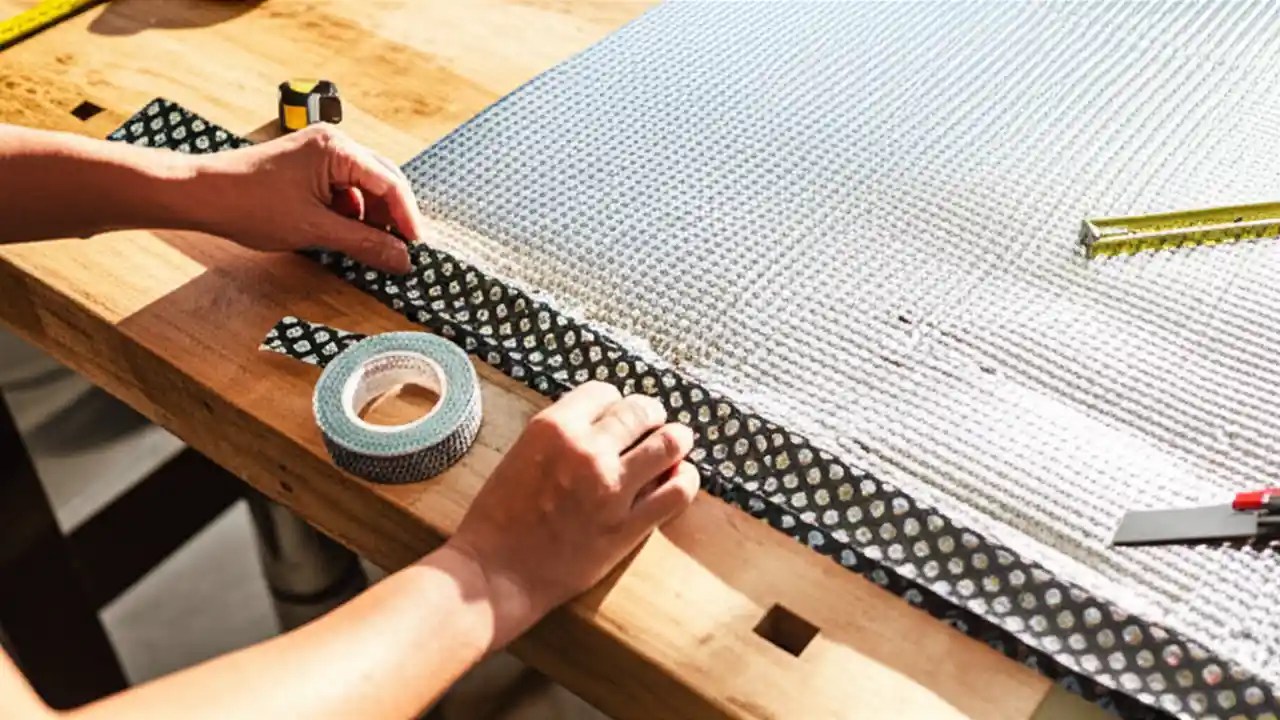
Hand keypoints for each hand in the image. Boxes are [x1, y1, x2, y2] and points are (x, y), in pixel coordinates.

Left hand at [189, 124, 424, 272]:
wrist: (200, 195)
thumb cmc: (249, 205)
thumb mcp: (314, 230)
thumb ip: (364, 244)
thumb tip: (402, 260)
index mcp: (337, 149)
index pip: (391, 183)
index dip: (407, 219)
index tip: (415, 249)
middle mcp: (333, 143)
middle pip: (382, 180)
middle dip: (392, 217)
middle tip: (400, 251)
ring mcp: (319, 153)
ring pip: (364, 187)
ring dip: (371, 217)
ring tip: (371, 247)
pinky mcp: (308, 166)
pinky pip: (343, 189)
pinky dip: (350, 213)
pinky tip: (344, 234)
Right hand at [447, 381, 699, 648]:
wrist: (496, 572)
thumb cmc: (499, 517)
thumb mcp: (521, 454)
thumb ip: (562, 436)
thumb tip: (602, 427)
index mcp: (554, 427)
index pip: (605, 392)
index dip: (614, 402)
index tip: (617, 415)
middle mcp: (587, 450)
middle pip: (641, 411)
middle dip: (651, 414)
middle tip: (654, 424)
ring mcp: (611, 488)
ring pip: (669, 444)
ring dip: (677, 440)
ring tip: (677, 445)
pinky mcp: (628, 526)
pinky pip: (676, 492)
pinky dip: (685, 481)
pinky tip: (680, 480)